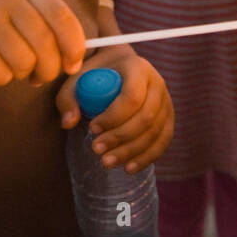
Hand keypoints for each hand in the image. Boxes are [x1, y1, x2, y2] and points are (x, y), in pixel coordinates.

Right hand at [0, 0, 85, 84]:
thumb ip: (33, 18)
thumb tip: (74, 53)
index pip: (61, 14)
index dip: (74, 44)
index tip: (74, 63)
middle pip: (47, 44)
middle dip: (48, 69)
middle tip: (36, 77)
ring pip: (26, 63)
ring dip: (18, 74)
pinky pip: (2, 76)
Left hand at [55, 44, 173, 173]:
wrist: (118, 67)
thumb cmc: (95, 74)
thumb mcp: (77, 80)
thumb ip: (68, 99)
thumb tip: (68, 123)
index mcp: (138, 68)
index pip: (132, 97)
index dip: (113, 117)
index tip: (92, 129)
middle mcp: (157, 83)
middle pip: (146, 117)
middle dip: (120, 138)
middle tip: (96, 150)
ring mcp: (166, 101)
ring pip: (155, 132)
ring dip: (131, 152)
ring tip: (106, 163)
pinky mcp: (168, 117)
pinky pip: (163, 140)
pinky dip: (147, 157)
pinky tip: (128, 168)